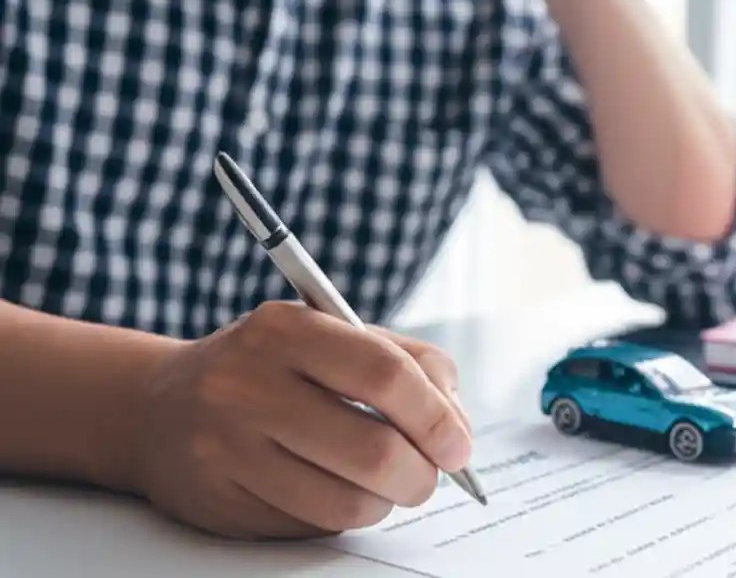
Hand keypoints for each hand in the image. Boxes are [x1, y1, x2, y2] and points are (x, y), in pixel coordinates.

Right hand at [132, 302, 469, 538]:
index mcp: (285, 328)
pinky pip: (311, 525)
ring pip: (347, 501)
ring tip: (380, 482)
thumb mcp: (335, 337)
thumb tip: (458, 428)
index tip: (459, 445)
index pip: (386, 375)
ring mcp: (225, 447)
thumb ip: (412, 365)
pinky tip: (329, 488)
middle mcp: (246, 384)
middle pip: (374, 450)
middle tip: (428, 476)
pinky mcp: (218, 502)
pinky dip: (341, 515)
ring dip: (384, 501)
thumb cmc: (273, 368)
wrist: (157, 407)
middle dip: (421, 475)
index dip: (436, 418)